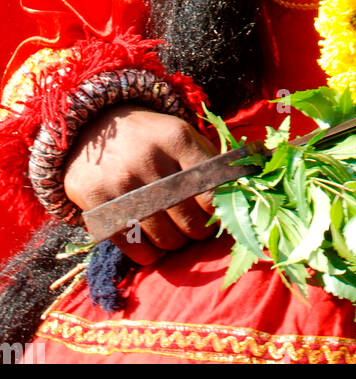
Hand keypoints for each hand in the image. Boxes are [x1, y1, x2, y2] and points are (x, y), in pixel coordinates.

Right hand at [64, 105, 216, 264]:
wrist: (95, 126)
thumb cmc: (151, 138)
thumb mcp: (182, 135)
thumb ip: (207, 163)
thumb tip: (237, 197)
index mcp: (177, 138)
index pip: (209, 188)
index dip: (218, 210)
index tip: (218, 216)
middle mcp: (149, 158)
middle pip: (186, 215)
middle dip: (197, 231)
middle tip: (198, 231)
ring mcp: (120, 180)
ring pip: (161, 233)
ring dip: (174, 244)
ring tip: (176, 238)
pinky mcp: (96, 200)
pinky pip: (130, 242)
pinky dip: (146, 252)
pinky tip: (152, 247)